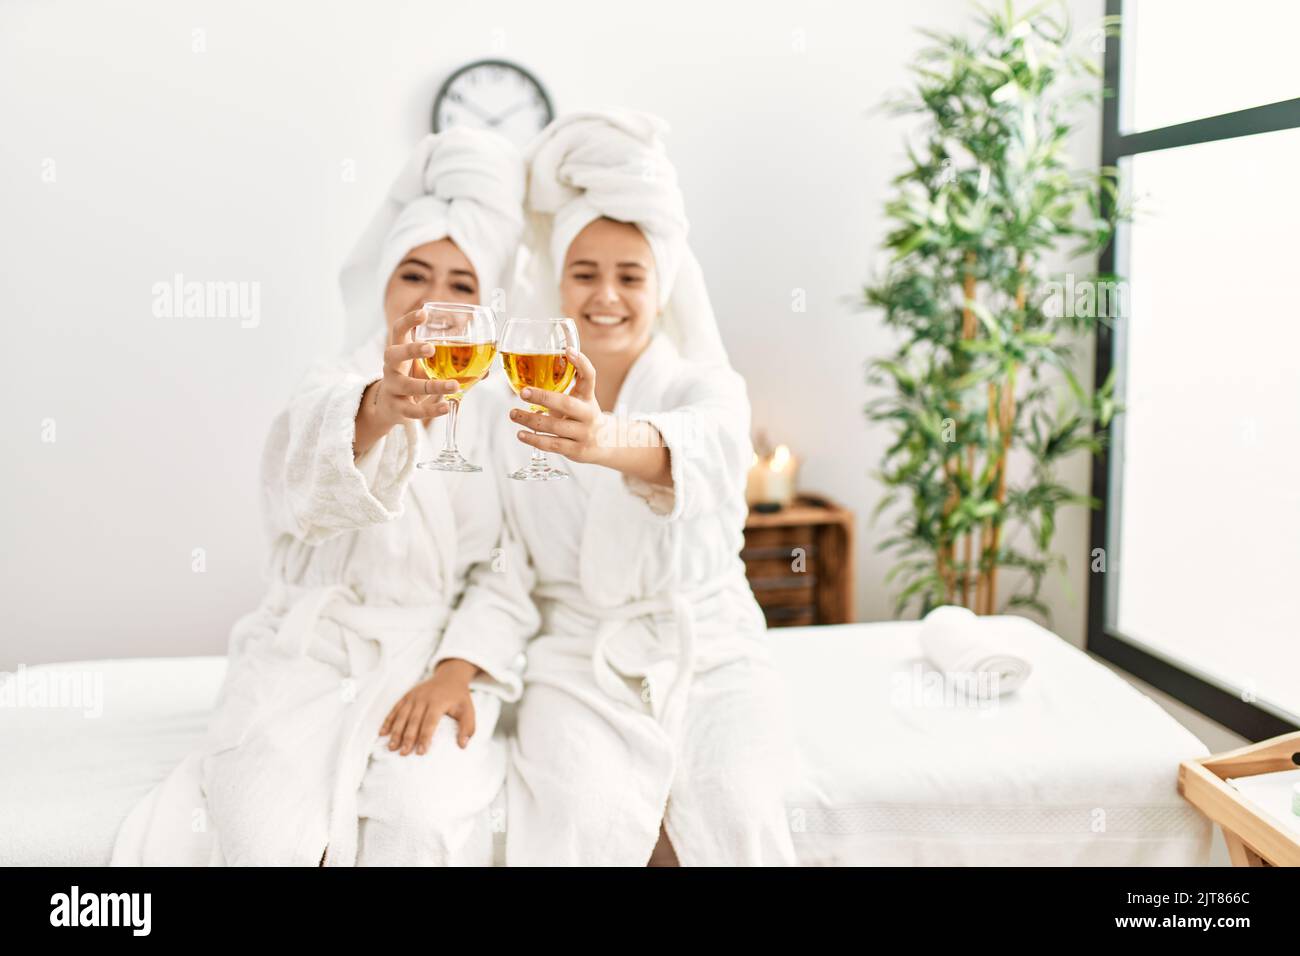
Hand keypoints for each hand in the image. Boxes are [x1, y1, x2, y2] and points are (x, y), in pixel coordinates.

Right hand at [375, 309, 459, 426]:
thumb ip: (451, 364)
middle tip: (430, 347)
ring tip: (454, 385)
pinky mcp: (397, 409)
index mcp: (399, 351)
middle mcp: (391, 367)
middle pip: (394, 354)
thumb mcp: (426, 367)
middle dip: (412, 350)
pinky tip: (446, 406)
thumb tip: (487, 370)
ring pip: (408, 385)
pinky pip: (414, 410)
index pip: (398, 331)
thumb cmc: (412, 379)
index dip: (409, 321)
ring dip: (432, 385)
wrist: (389, 407)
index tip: (424, 313)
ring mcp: (392, 388)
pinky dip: (431, 409)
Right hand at [378, 659, 478, 754]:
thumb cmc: (459, 698)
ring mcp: (413, 696)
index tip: (421, 752)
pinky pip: (395, 709)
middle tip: (403, 753)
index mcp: (438, 702)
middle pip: (413, 720)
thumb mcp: (468, 710)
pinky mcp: (407, 696)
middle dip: (408, 737)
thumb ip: (468, 728)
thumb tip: (463, 746)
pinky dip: (388, 721)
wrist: (449, 677)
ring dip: (396, 731)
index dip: (425, 737)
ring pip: (402, 715)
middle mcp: (423, 698)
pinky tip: (382, 733)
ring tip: (391, 747)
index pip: (430, 722)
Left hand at [510, 349, 606, 464]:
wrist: (606, 443)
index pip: (590, 376)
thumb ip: (564, 386)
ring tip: (513, 414)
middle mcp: (588, 414)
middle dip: (543, 397)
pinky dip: (535, 439)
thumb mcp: (581, 398)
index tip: (568, 351)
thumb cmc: (584, 416)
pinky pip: (552, 444)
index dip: (581, 363)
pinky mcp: (577, 450)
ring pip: (555, 426)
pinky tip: (521, 434)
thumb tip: (531, 369)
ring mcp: (584, 433)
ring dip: (531, 420)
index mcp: (588, 397)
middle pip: (566, 404)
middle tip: (523, 392)